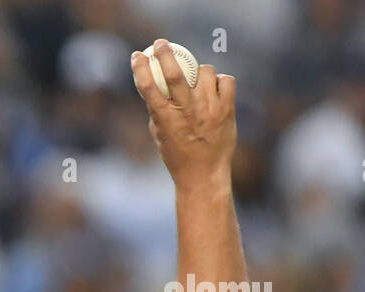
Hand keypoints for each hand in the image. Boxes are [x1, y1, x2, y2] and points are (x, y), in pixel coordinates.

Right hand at [131, 39, 236, 190]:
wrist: (204, 175)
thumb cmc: (178, 157)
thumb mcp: (160, 136)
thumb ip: (157, 112)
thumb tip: (156, 88)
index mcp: (166, 119)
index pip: (149, 88)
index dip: (140, 68)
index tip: (137, 56)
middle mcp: (187, 112)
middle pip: (175, 74)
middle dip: (165, 54)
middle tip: (160, 44)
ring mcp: (209, 110)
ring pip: (205, 72)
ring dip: (200, 72)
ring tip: (198, 82)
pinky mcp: (227, 110)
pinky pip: (226, 81)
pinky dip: (220, 81)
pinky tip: (215, 90)